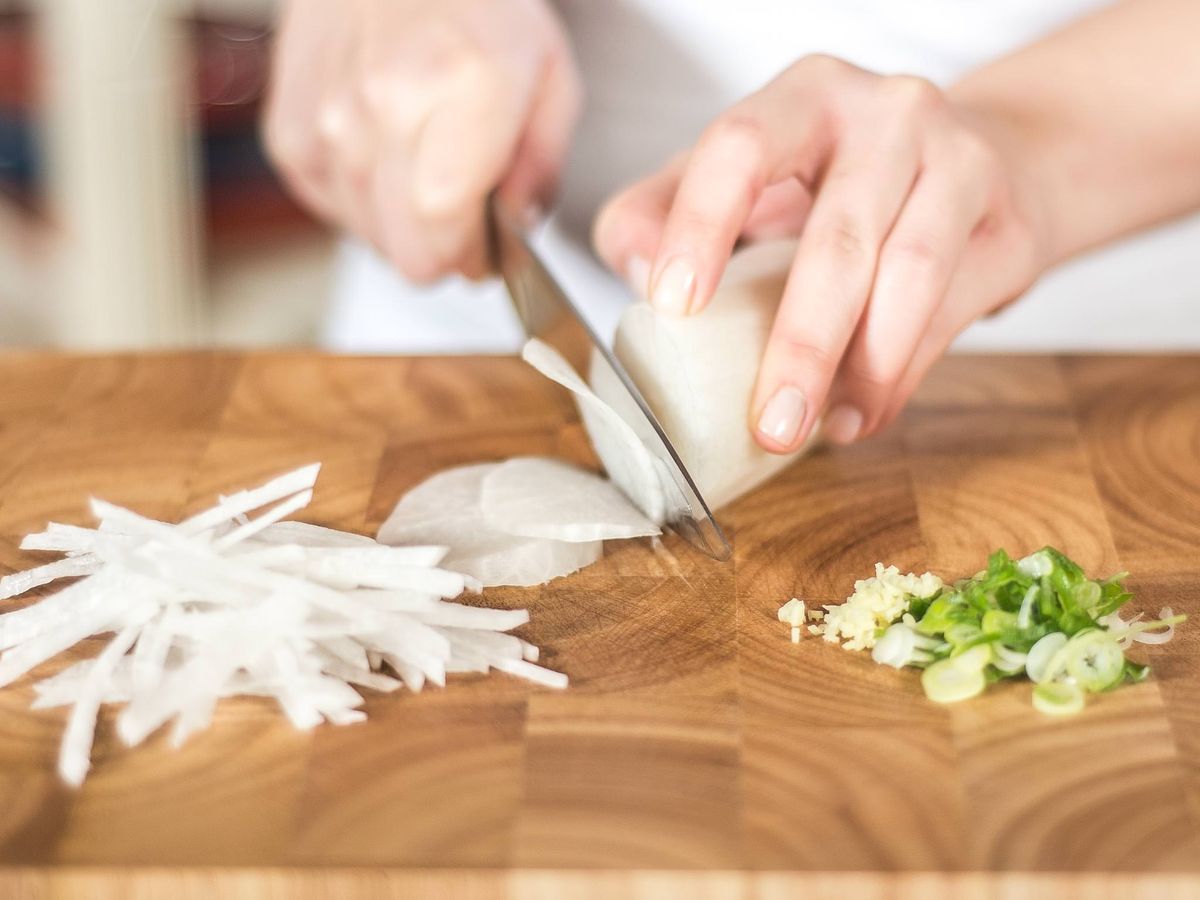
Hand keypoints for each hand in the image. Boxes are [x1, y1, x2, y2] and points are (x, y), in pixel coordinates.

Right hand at [265, 0, 581, 280]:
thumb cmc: (477, 8)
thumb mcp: (550, 78)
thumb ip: (542, 167)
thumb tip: (516, 229)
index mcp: (461, 92)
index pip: (445, 227)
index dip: (470, 257)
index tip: (488, 253)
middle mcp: (385, 106)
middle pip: (404, 249)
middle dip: (441, 251)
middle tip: (461, 223)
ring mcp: (328, 119)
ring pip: (367, 235)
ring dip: (400, 226)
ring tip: (421, 174)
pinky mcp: (290, 129)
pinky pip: (328, 205)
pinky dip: (358, 202)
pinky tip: (382, 163)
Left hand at [594, 55, 1049, 450]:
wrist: (984, 164)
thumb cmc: (838, 183)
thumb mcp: (743, 180)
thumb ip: (664, 210)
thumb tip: (631, 266)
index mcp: (803, 97)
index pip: (742, 147)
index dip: (701, 224)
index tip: (673, 305)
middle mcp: (886, 114)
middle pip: (839, 235)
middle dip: (800, 343)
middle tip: (769, 424)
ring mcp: (958, 161)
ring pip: (911, 275)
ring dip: (862, 370)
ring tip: (816, 429)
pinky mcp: (1007, 220)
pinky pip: (954, 310)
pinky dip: (902, 376)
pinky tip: (862, 413)